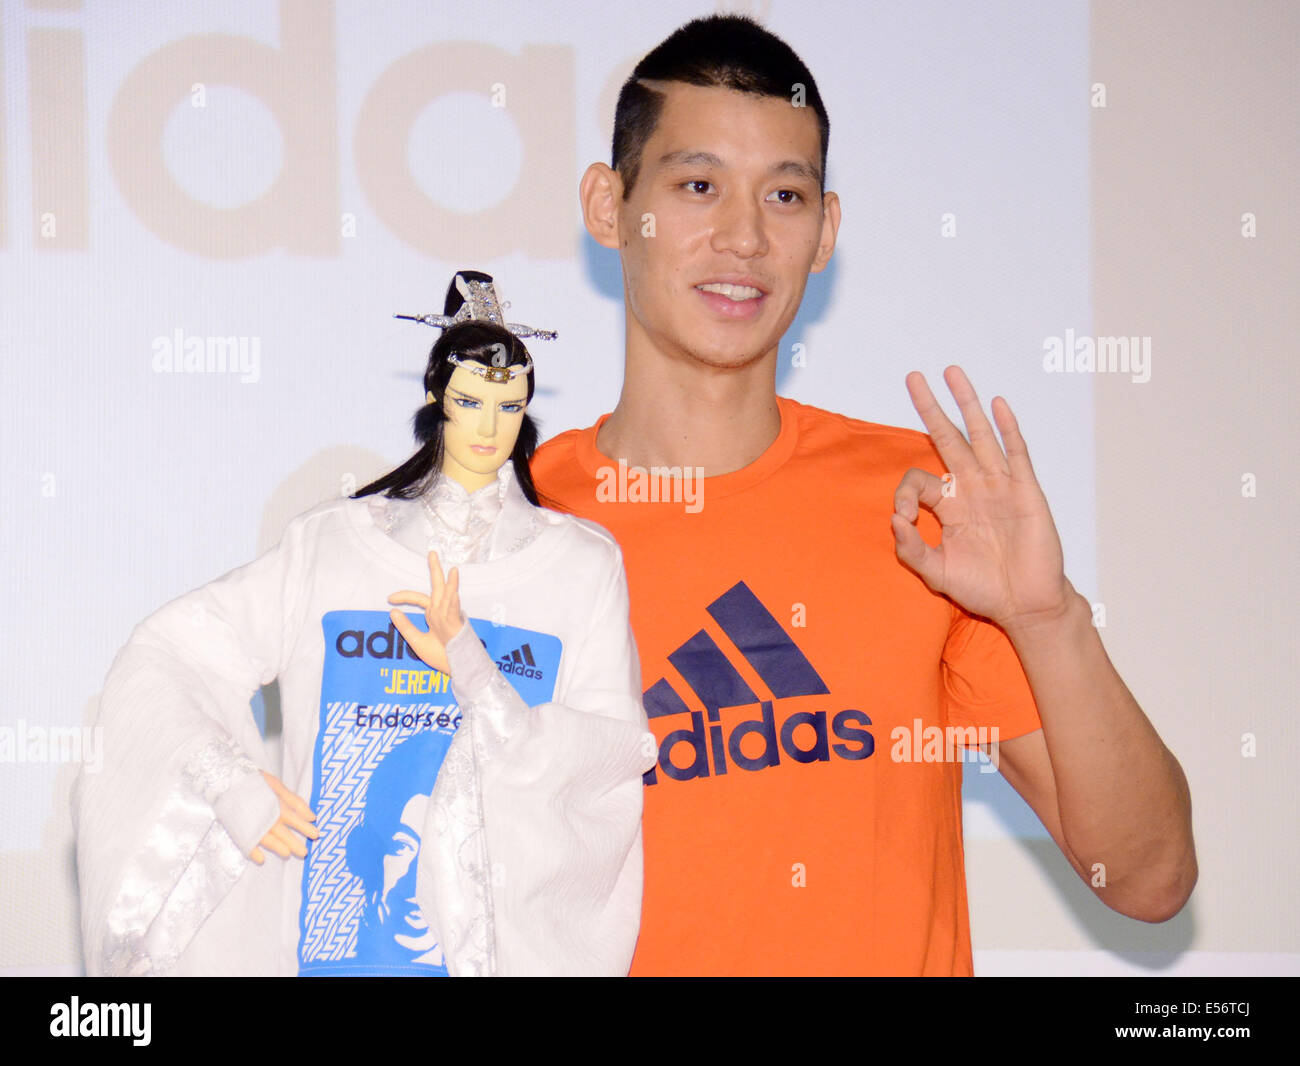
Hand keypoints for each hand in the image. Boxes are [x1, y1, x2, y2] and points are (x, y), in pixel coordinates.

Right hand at [249, 771, 317, 863]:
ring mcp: (253, 824)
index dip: (305, 827)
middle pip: (283, 833)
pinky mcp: (240, 828)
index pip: (295, 819)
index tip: (316, 835)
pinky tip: (260, 859)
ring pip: (268, 839)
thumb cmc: (254, 780)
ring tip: (287, 854)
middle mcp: (267, 817)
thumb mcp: (276, 785)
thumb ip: (294, 801)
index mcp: (277, 805)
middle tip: (304, 853)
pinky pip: (247, 842)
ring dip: (277, 847)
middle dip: (294, 843)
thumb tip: (311, 816)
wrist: (226, 780)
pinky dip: (253, 852)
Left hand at [387, 550, 466, 675]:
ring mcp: (450, 617)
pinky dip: (453, 598)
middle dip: (435, 570)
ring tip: (451, 569)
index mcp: (434, 615)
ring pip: (448, 596)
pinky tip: (453, 587)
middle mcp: (442, 612)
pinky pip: (454, 609)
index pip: (419, 599)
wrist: (457, 668)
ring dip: (450, 583)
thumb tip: (392, 612)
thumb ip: (405, 627)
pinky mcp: (457, 624)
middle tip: (431, 553)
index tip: (389, 598)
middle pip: (437, 587)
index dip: (404, 596)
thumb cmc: (441, 656)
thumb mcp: (416, 641)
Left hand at [892, 366, 1072, 630]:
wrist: (1025, 604)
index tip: (904, 518)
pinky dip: (1007, 429)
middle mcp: (972, 489)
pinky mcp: (1025, 492)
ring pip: (980, 436)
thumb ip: (911, 549)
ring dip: (966, 403)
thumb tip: (894, 520)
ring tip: (952, 373)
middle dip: (930, 408)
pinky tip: (998, 405)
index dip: (905, 493)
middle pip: (948, 438)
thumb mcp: (936, 572)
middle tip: (914, 377)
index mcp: (950, 506)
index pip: (920, 479)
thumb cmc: (983, 588)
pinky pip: (1015, 454)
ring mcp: (999, 486)